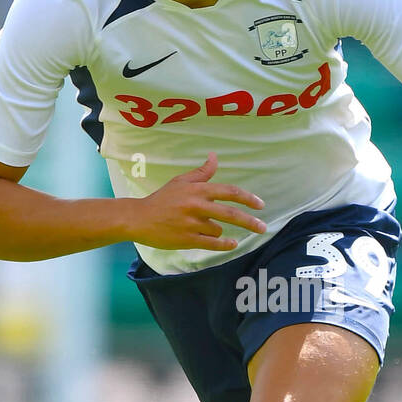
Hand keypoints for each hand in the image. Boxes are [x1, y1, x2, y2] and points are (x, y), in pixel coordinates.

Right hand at [130, 152, 266, 251]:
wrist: (138, 218)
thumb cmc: (162, 199)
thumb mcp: (180, 182)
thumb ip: (201, 173)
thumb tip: (214, 156)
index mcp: (197, 190)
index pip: (228, 191)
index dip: (247, 198)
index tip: (260, 205)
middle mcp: (196, 205)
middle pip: (230, 213)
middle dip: (250, 221)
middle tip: (263, 228)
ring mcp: (191, 223)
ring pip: (218, 229)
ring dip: (217, 231)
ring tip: (200, 228)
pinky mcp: (187, 239)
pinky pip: (212, 244)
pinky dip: (224, 245)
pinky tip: (232, 244)